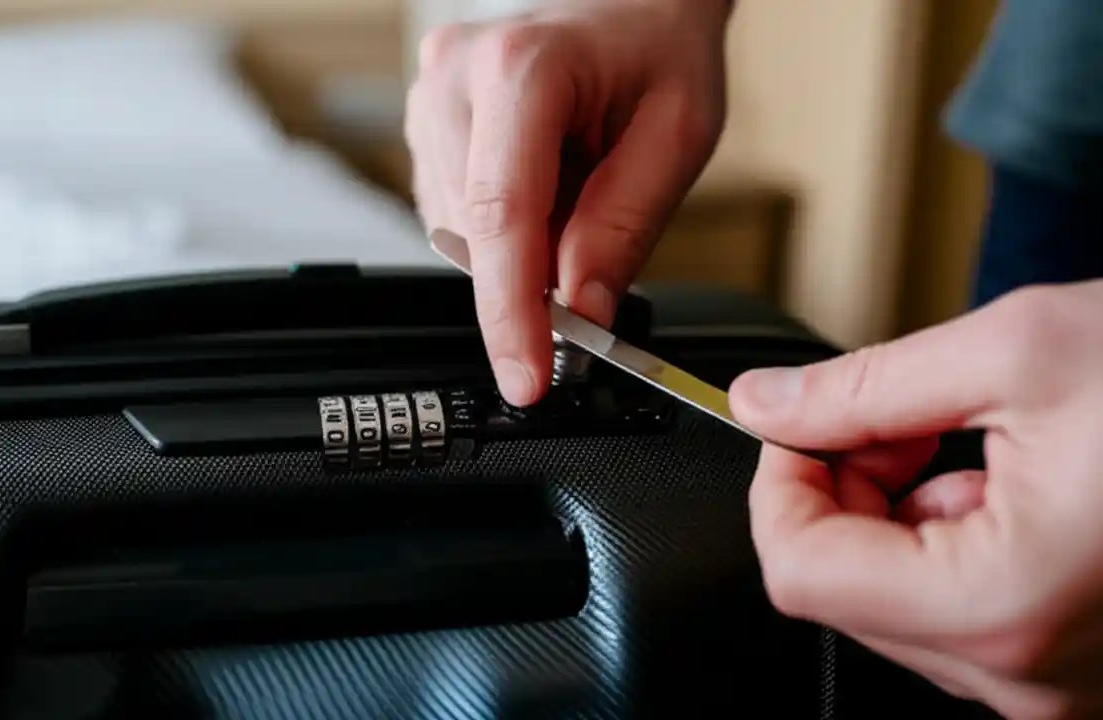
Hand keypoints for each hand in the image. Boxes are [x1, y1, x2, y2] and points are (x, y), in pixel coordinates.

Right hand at [405, 0, 731, 405]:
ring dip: (521, 249)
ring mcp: (431, 96)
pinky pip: (455, 211)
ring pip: (462, 231)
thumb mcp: (677, 135)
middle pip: (479, 231)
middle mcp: (456, 77)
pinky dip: (505, 229)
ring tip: (577, 194)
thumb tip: (580, 311)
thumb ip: (623, 226)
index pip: (503, 215)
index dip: (511, 312)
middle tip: (592, 278)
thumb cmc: (659, 47)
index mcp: (521, 69)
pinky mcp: (426, 120)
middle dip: (531, 281)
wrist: (631, 1)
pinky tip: (545, 190)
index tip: (526, 377)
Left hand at [730, 275, 1102, 718]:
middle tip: (903, 414)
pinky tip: (1008, 477)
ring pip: (893, 596)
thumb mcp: (1015, 347)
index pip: (801, 572)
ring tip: (973, 439)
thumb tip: (765, 405)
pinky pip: (956, 606)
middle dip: (845, 487)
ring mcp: (1058, 680)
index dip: (782, 483)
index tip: (804, 422)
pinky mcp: (1077, 662)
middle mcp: (1031, 673)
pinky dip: (948, 533)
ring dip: (897, 507)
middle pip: (843, 587)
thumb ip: (861, 389)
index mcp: (1009, 603)